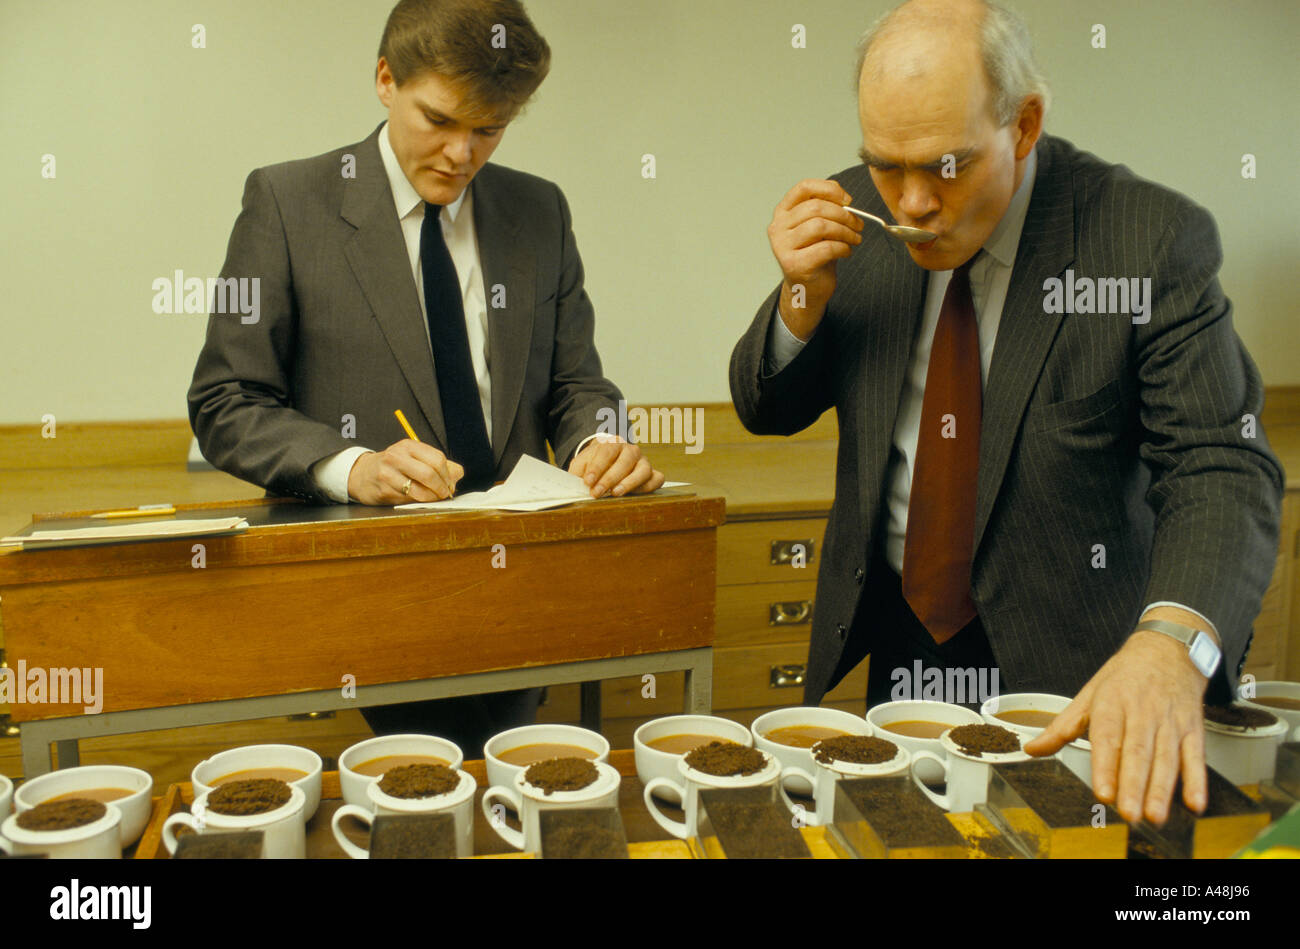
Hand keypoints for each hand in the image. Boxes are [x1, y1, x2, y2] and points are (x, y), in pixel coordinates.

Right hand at [346, 439, 464, 504]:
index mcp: (408, 446)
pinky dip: (419, 501)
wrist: (362, 474)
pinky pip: (408, 500)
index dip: (448, 474)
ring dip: (432, 497)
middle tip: (445, 493)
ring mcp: (388, 474)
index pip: (437, 459)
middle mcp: (396, 457)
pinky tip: (419, 499)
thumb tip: (458, 474)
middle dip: (442, 487)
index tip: (451, 483)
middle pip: (430, 474)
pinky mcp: (383, 490)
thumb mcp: (414, 457)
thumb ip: (438, 464)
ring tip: (434, 497)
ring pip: (420, 490)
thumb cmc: (394, 466)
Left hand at [568, 435, 663, 497]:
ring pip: (643, 469)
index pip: (606, 451)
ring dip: (630, 483)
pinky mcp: (653, 474)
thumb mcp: (581, 464)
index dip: (597, 467)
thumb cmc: (594, 464)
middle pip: (625, 461)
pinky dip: (648, 487)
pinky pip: (656, 479)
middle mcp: (631, 450)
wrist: (608, 462)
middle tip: (596, 493)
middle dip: (610, 478)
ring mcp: (644, 462)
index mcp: (612, 443)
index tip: (588, 481)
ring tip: (615, 493)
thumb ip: (577, 472)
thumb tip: (574, 486)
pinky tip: (633, 495)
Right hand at [768, 179, 863, 339]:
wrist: (806, 289)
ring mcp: (783, 246)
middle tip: (858, 225)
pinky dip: (843, 248)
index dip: (829, 190)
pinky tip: (846, 252)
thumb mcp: (817, 227)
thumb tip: (844, 198)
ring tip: (855, 239)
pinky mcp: (794, 264)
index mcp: (782, 212)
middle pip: (816, 207)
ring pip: (821, 226)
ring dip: (845, 231)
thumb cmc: (814, 255)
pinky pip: (826, 248)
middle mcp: (778, 227)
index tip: (848, 200)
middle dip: (844, 214)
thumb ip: (824, 208)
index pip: (804, 188)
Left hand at [1024, 628, 1209, 824]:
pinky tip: (1194, 802)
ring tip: (1154, 815)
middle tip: (1129, 813)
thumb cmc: (1125, 676)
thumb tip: (1033, 749)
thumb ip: (1061, 727)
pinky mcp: (1192, 729)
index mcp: (1111, 704)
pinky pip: (1195, 756)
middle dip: (1133, 785)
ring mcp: (1169, 721)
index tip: (1103, 793)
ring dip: (1161, 789)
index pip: (1107, 738)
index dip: (1105, 767)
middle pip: (1138, 752)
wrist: (1168, 650)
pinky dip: (1197, 780)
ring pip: (1166, 758)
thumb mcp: (1089, 694)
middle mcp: (1142, 713)